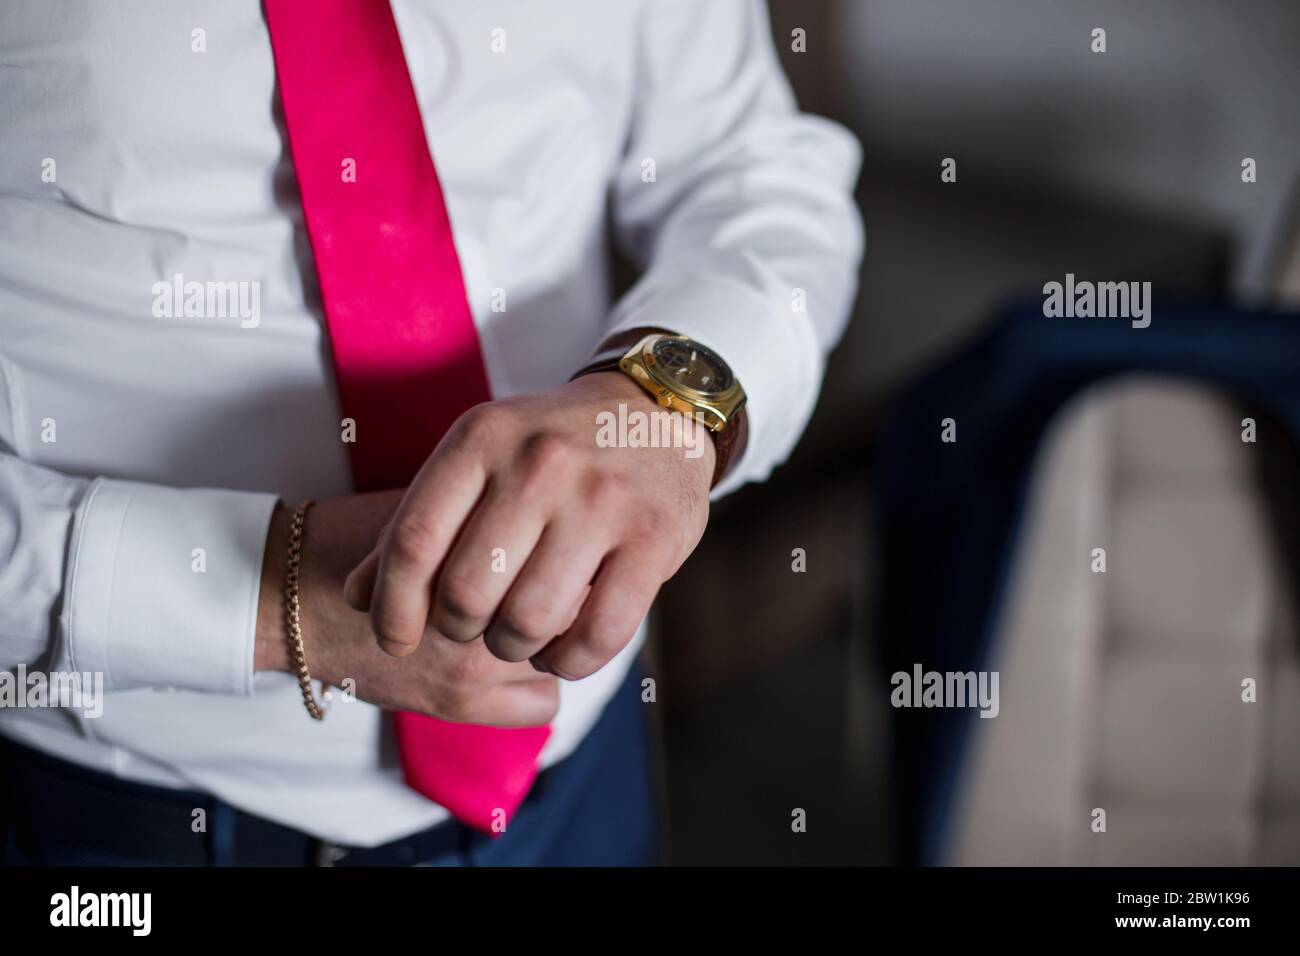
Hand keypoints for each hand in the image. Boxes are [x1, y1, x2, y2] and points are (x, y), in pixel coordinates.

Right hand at [255, 492, 557, 725]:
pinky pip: (542, 700)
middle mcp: (484, 599)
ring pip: (563, 649)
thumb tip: (567, 508)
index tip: (567, 536)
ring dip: (556, 636)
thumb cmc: (359, 534)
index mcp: (481, 534)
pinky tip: (514, 663)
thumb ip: (496, 505)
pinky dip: (535, 684)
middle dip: (574, 587)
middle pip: (575, 596)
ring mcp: (474, 657)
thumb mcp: (431, 497)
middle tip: (558, 575)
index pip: (571, 541)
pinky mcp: (459, 701)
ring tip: (531, 617)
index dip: (574, 539)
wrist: (288, 591)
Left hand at [344, 371, 714, 679]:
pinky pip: (598, 633)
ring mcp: (602, 500)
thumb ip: (420, 521)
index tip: (395, 641)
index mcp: (483, 437)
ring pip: (528, 620)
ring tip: (518, 637)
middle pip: (467, 591)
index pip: (413, 540)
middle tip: (473, 627)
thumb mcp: (479, 458)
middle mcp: (541, 463)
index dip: (394, 608)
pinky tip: (562, 650)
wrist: (656, 410)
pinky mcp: (654, 538)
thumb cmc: (550, 447)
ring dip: (514, 647)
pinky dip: (570, 661)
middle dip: (459, 629)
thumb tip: (359, 597)